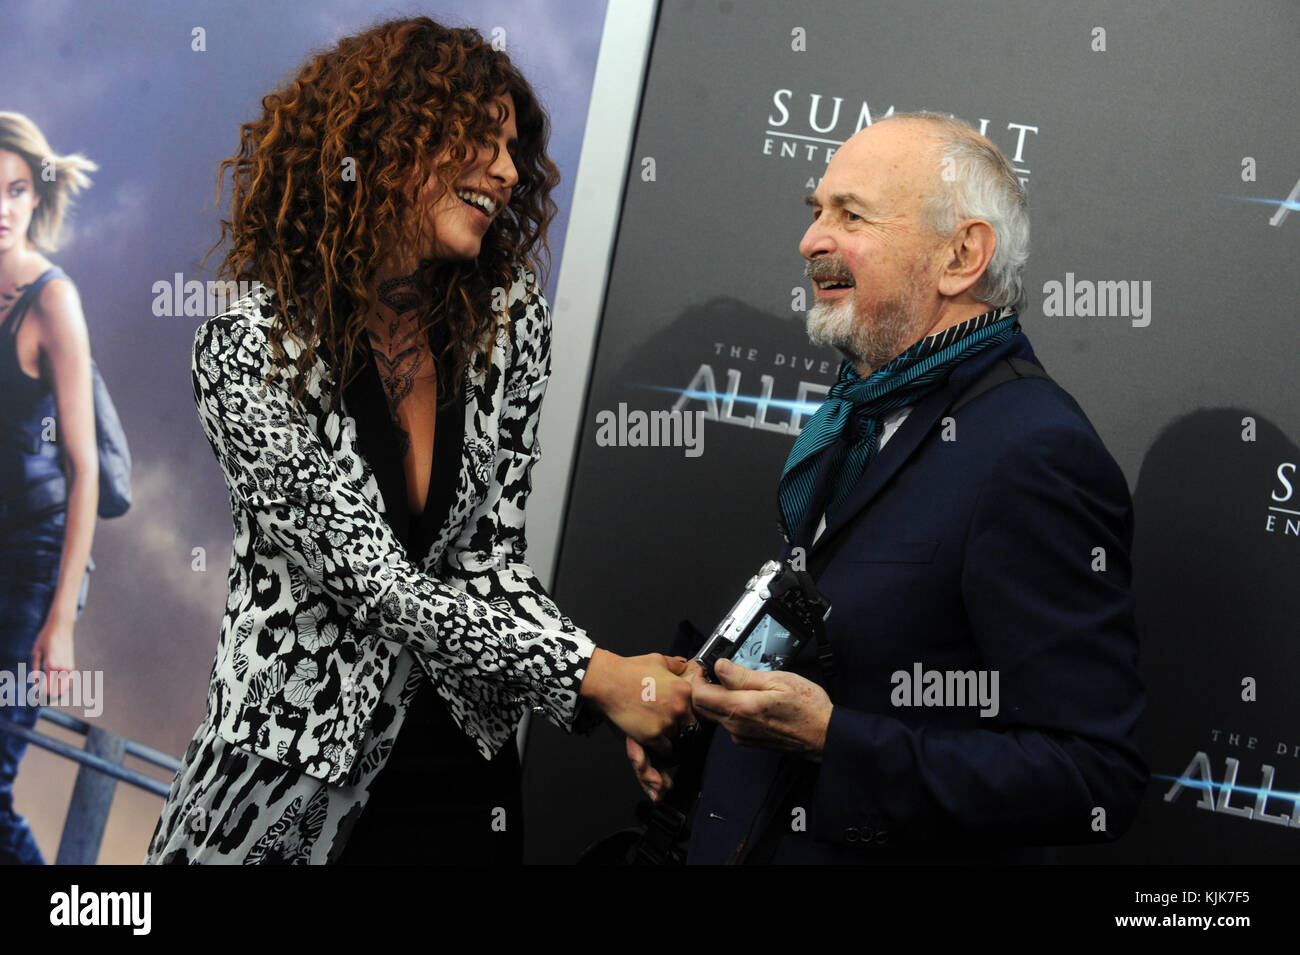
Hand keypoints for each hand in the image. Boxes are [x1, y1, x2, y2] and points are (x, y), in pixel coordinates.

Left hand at [31, 613, 75, 700]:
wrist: (62, 627)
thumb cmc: (46, 638)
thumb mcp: (36, 651)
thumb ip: (35, 668)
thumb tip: (35, 682)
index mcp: (51, 665)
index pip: (46, 687)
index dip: (40, 694)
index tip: (35, 696)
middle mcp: (62, 667)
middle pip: (56, 690)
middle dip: (47, 695)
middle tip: (39, 696)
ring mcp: (69, 667)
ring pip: (64, 687)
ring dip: (56, 692)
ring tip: (48, 692)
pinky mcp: (72, 665)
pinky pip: (69, 682)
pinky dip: (64, 686)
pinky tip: (58, 686)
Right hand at [624, 657, 704, 800]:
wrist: (608, 682)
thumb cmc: (630, 670)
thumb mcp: (659, 660)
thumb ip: (676, 666)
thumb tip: (685, 665)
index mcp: (684, 690)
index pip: (699, 708)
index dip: (691, 712)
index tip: (685, 715)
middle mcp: (679, 708)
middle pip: (691, 726)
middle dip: (683, 726)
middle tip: (672, 725)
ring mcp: (667, 724)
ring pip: (678, 738)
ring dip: (671, 737)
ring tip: (660, 730)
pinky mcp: (652, 737)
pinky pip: (665, 750)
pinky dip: (661, 748)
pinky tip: (655, 740)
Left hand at [690, 657, 831, 760]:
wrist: (824, 735)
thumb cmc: (807, 707)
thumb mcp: (777, 680)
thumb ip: (743, 676)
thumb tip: (719, 667)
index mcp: (741, 708)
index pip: (700, 695)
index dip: (698, 677)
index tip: (707, 667)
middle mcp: (737, 726)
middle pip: (702, 707)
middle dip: (704, 687)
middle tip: (716, 672)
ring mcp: (742, 735)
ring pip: (715, 715)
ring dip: (717, 698)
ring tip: (735, 683)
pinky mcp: (748, 740)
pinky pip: (729, 723)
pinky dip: (729, 709)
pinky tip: (746, 698)